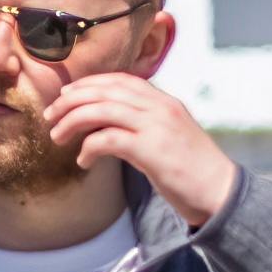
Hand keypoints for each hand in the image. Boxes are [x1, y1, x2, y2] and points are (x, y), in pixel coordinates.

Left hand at [41, 67, 238, 227]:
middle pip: (104, 91)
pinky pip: (108, 140)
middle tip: (50, 117)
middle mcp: (160, 107)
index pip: (119, 80)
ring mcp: (156, 126)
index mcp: (164, 101)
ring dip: (72, 122)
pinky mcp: (152, 150)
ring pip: (102, 110)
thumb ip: (142, 125)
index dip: (88, 85)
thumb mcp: (167, 137)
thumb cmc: (191, 170)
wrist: (220, 191)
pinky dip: (89, 149)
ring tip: (58, 138)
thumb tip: (107, 128)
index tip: (66, 97)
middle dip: (71, 102)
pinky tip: (83, 162)